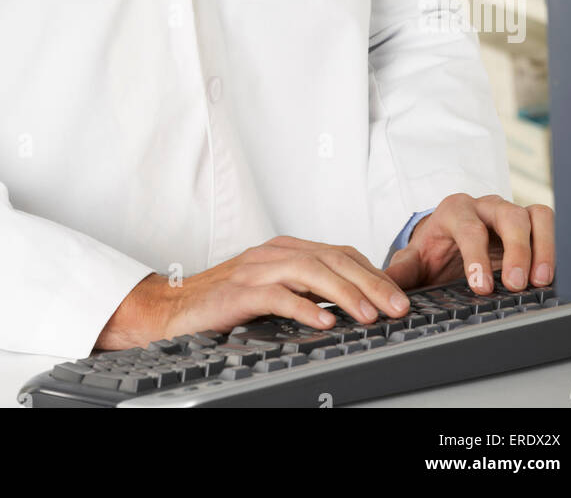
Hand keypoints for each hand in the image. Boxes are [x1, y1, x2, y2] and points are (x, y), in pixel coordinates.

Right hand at [95, 235, 413, 349]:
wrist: (171, 307)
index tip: (398, 295)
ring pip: (311, 271)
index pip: (340, 252)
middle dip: (371, 282)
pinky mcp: (240, 292)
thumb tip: (350, 304)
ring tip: (370, 315)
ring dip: (346, 293)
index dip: (373, 272)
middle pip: (333, 258)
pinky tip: (325, 321)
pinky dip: (305, 307)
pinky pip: (278, 295)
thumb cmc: (223, 301)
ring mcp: (256, 269)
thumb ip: (306, 288)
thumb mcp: (271, 288)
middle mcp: (274, 253)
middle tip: (398, 306)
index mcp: (285, 249)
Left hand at [385, 193, 554, 295]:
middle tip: (515, 284)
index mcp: (454, 211)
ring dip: (540, 247)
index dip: (475, 255)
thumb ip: (402, 272)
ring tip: (540, 281)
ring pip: (533, 215)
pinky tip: (552, 275)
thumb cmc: (435, 248)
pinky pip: (547, 222)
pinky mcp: (530, 222)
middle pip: (506, 216)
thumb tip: (385, 288)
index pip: (467, 227)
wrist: (450, 239)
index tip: (480, 285)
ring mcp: (510, 212)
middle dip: (514, 250)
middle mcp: (485, 207)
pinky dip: (553, 245)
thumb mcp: (416, 258)